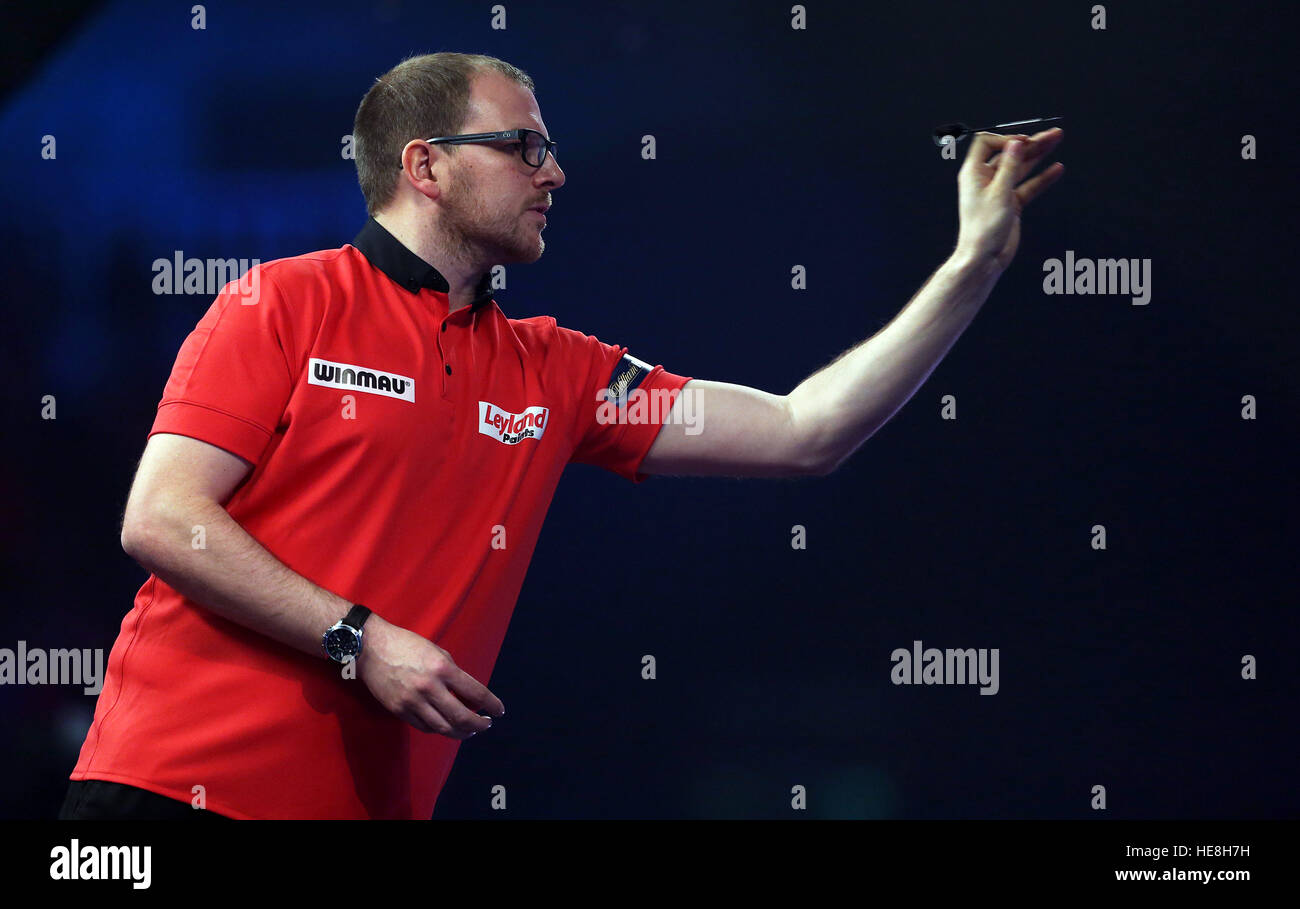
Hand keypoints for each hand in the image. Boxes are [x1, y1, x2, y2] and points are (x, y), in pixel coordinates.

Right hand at [357, 615, 504, 737]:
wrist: (371, 647)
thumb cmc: (406, 645)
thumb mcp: (437, 652)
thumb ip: (454, 674)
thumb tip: (470, 697)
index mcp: (442, 668)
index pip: (476, 693)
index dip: (492, 705)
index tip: (499, 711)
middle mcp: (429, 687)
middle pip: (462, 717)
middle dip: (479, 725)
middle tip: (485, 724)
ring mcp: (413, 701)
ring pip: (443, 728)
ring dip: (461, 732)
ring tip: (469, 731)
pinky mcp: (399, 710)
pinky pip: (425, 727)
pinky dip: (439, 729)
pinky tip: (446, 726)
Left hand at [954, 127, 1064, 271]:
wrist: (984, 258)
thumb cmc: (984, 228)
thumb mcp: (1000, 192)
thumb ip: (1009, 165)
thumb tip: (1015, 142)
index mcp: (974, 173)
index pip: (986, 144)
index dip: (1006, 139)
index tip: (1024, 141)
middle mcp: (985, 180)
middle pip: (1009, 154)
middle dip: (1031, 143)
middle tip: (1053, 134)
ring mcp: (999, 191)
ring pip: (1021, 168)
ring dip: (1039, 155)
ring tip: (1056, 141)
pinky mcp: (1010, 203)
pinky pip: (1028, 186)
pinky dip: (1041, 178)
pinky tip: (1056, 169)